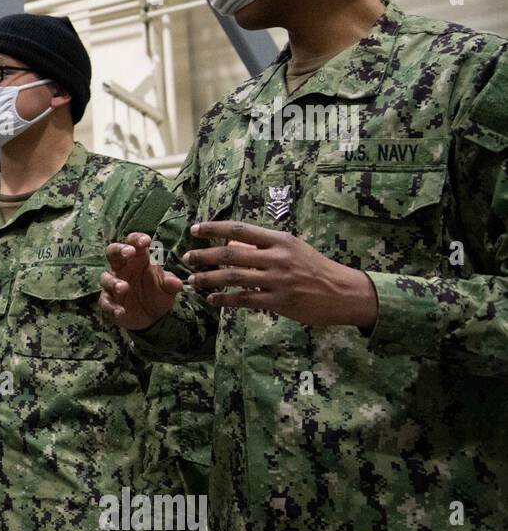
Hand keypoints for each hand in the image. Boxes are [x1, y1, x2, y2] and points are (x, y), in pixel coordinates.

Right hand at [99, 232, 185, 330]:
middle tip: (128, 253)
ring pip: (106, 278)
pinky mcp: (109, 301)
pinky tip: (121, 311)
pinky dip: (111, 307)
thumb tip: (176, 283)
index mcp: (137, 259)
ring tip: (124, 288)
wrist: (151, 317)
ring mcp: (113, 285)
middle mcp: (122, 268)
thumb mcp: (168, 289)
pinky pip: (105, 302)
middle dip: (119, 250)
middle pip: (112, 252)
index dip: (137, 239)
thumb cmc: (157, 294)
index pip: (133, 243)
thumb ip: (171, 284)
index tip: (146, 241)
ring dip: (114, 282)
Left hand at [183, 221, 378, 328]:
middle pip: (230, 254)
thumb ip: (264, 246)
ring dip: (208, 279)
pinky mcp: (278, 301)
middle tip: (186, 258)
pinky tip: (212, 300)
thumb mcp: (293, 249)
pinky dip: (224, 300)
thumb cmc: (315, 268)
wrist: (343, 292)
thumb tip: (232, 244)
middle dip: (204, 255)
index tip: (194, 230)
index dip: (214, 229)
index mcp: (280, 240)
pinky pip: (244, 299)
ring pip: (233, 277)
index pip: (240, 230)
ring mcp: (277, 280)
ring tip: (193, 281)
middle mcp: (277, 257)